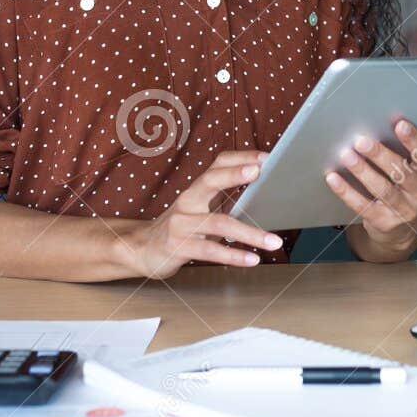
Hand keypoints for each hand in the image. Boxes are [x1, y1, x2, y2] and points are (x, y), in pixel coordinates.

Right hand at [122, 151, 282, 278]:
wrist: (143, 249)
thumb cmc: (182, 228)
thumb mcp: (201, 209)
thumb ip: (224, 199)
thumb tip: (263, 191)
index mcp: (196, 189)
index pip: (217, 164)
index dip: (240, 157)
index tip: (265, 157)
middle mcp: (187, 201)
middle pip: (211, 180)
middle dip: (234, 174)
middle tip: (258, 172)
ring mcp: (181, 223)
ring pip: (218, 223)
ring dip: (249, 233)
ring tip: (273, 241)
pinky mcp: (178, 246)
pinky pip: (210, 251)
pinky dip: (233, 255)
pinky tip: (251, 259)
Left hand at [326, 118, 416, 258]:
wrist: (401, 226)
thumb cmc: (402, 184)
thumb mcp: (409, 165)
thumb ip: (399, 148)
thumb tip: (374, 122)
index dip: (413, 139)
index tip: (399, 124)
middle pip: (403, 172)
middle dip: (381, 155)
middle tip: (361, 141)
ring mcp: (405, 210)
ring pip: (384, 189)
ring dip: (363, 171)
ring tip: (346, 155)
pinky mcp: (385, 222)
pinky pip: (364, 206)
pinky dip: (347, 191)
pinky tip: (334, 178)